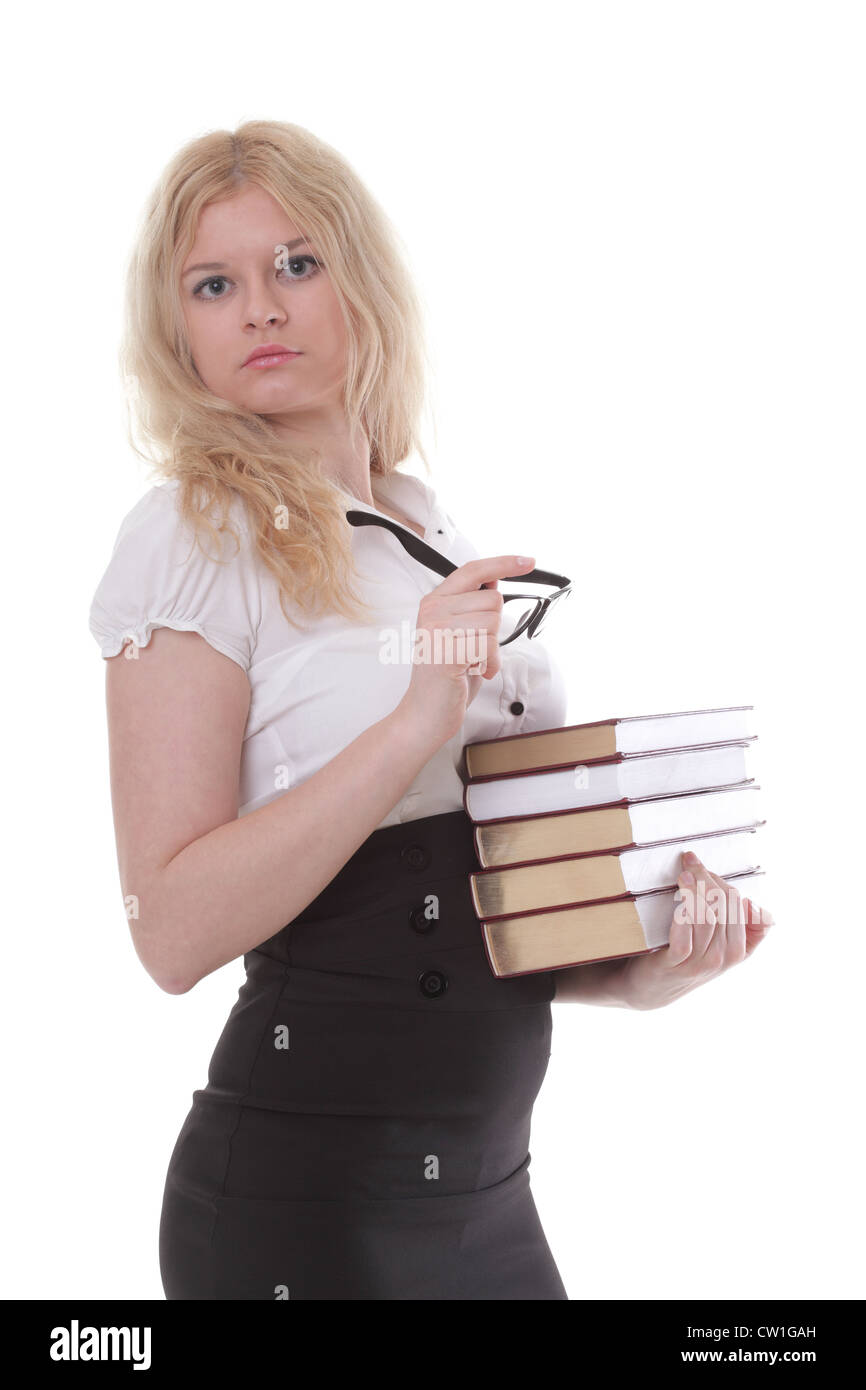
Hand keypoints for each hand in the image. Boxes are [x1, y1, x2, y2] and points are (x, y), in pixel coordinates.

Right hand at [397, 553, 535, 746]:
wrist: (425, 713)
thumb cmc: (446, 677)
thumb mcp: (460, 634)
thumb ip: (473, 606)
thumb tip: (494, 580)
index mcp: (435, 602)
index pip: (473, 570)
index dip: (504, 562)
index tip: (529, 561)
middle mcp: (432, 611)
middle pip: (493, 600)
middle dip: (494, 629)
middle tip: (474, 649)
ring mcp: (437, 630)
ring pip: (493, 622)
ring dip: (491, 649)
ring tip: (472, 663)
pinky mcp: (446, 651)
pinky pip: (489, 645)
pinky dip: (490, 663)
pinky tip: (474, 672)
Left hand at [616, 849, 774, 1009]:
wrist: (654, 988)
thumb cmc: (689, 957)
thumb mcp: (722, 946)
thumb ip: (746, 929)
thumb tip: (756, 906)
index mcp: (739, 949)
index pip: (738, 903)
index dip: (721, 880)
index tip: (704, 868)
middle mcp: (724, 957)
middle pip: (722, 906)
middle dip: (706, 878)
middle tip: (689, 862)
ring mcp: (700, 962)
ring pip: (706, 916)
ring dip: (694, 890)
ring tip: (683, 874)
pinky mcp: (675, 963)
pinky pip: (684, 934)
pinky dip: (683, 914)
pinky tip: (677, 902)